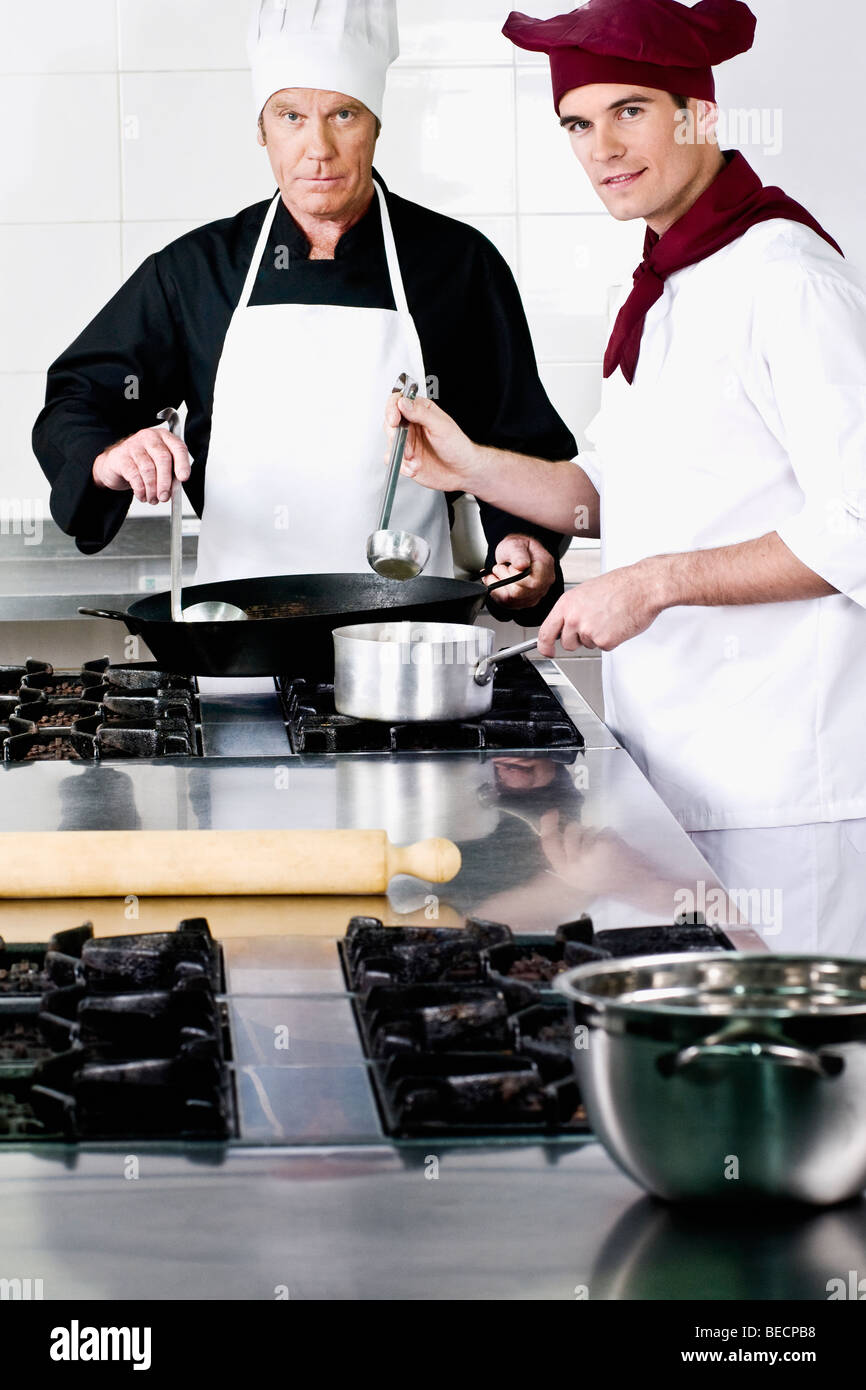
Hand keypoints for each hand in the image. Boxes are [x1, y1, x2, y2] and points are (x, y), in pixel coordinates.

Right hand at [92, 427, 191, 503]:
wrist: (115, 464)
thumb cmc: (141, 464)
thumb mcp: (159, 466)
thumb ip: (170, 473)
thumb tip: (175, 488)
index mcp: (164, 437)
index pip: (178, 447)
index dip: (182, 464)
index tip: (183, 478)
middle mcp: (150, 437)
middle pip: (163, 458)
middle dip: (165, 482)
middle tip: (165, 497)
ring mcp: (134, 445)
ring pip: (148, 469)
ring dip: (152, 489)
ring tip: (153, 499)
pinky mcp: (121, 456)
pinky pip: (134, 475)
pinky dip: (140, 489)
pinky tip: (142, 495)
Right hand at [384, 393, 480, 492]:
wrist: (462, 472)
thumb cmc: (457, 447)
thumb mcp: (441, 426)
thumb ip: (420, 413)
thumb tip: (403, 402)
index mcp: (421, 410)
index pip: (398, 401)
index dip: (392, 409)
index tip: (394, 420)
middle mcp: (412, 425)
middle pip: (390, 423)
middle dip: (395, 436)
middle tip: (406, 446)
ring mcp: (407, 442)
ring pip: (390, 442)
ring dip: (401, 454)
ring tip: (416, 460)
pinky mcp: (405, 458)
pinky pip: (392, 460)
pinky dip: (401, 466)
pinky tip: (414, 468)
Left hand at [483, 534, 555, 609]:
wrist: (517, 552)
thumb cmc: (518, 547)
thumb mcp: (515, 544)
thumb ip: (518, 553)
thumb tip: (522, 565)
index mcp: (545, 567)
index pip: (529, 583)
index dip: (511, 576)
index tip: (506, 565)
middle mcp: (544, 584)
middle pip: (518, 593)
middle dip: (503, 580)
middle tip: (500, 567)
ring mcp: (536, 595)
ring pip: (511, 601)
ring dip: (498, 586)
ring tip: (499, 573)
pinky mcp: (526, 602)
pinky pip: (508, 604)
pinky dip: (498, 592)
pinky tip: (498, 581)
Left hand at [537, 561, 664, 654]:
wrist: (643, 586)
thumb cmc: (620, 585)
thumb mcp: (586, 591)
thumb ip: (572, 609)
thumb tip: (565, 622)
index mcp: (567, 604)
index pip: (546, 632)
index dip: (544, 645)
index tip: (547, 651)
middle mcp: (574, 618)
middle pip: (567, 643)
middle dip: (578, 639)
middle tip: (595, 624)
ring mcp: (588, 631)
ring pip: (587, 645)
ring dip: (597, 637)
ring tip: (609, 618)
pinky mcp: (604, 641)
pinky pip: (604, 647)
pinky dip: (612, 639)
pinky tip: (618, 624)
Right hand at [539, 811, 647, 895]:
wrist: (639, 888)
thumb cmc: (612, 881)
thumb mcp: (583, 875)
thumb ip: (570, 858)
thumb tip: (562, 831)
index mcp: (566, 873)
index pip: (549, 843)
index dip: (548, 825)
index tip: (552, 812)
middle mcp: (573, 865)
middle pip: (569, 831)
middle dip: (581, 830)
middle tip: (595, 840)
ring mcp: (588, 855)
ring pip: (588, 830)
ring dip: (599, 836)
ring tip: (609, 852)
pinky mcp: (603, 846)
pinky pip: (605, 831)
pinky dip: (613, 837)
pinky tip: (618, 850)